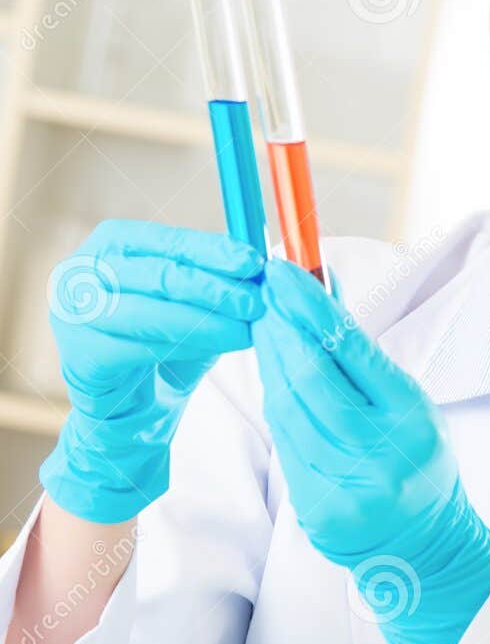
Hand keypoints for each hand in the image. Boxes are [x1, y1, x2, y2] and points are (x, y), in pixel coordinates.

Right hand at [39, 220, 265, 522]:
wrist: (126, 403)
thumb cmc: (160, 341)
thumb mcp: (189, 302)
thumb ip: (215, 279)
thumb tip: (261, 266)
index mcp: (111, 243)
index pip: (166, 239)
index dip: (212, 250)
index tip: (254, 262)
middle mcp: (83, 271)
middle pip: (159, 274)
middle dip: (215, 288)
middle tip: (257, 300)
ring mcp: (74, 313)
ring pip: (151, 312)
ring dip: (206, 320)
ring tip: (248, 327)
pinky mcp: (80, 355)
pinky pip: (140, 348)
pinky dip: (185, 347)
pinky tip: (222, 346)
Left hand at [251, 256, 489, 643]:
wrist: (424, 547)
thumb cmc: (421, 465)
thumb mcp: (410, 405)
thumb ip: (365, 358)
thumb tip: (324, 293)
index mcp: (411, 420)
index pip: (352, 352)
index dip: (312, 307)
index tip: (285, 271)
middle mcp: (379, 455)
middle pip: (311, 378)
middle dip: (282, 327)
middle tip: (264, 291)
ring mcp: (344, 486)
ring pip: (288, 409)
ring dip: (271, 360)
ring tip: (265, 325)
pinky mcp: (315, 509)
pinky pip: (284, 443)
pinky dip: (276, 404)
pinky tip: (273, 376)